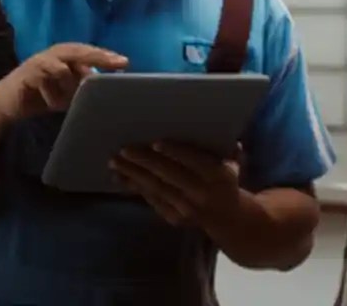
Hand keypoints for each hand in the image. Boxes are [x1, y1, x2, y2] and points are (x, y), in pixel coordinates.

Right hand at [0, 43, 127, 121]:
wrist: (5, 104)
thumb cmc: (39, 96)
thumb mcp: (66, 92)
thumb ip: (82, 87)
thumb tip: (108, 88)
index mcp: (64, 56)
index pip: (88, 52)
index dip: (105, 56)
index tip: (124, 63)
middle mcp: (53, 55)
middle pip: (78, 51)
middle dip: (98, 56)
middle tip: (116, 63)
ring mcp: (39, 62)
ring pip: (62, 64)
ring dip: (71, 81)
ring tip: (76, 94)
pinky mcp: (26, 74)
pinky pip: (43, 79)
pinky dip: (51, 92)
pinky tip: (53, 105)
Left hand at [110, 141, 243, 227]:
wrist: (229, 219)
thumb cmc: (226, 181)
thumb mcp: (231, 163)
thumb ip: (225, 147)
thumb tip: (215, 125)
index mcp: (217, 175)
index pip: (194, 161)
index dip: (175, 151)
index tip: (155, 142)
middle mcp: (201, 193)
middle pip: (169, 174)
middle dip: (144, 161)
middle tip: (124, 149)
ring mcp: (186, 209)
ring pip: (156, 188)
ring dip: (133, 175)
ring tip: (115, 163)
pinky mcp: (174, 218)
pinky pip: (152, 200)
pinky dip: (136, 188)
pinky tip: (121, 179)